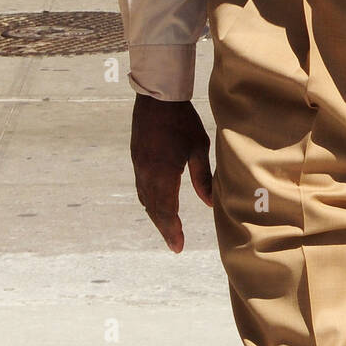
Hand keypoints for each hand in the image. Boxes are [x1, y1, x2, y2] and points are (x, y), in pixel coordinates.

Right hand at [131, 97, 212, 252]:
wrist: (156, 98)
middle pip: (154, 209)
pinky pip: (141, 187)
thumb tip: (209, 202)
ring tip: (168, 227)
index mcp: (163, 174)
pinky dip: (149, 200)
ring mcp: (139, 167)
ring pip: (146, 199)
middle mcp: (147, 174)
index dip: (172, 231)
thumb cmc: (182, 121)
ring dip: (156, 215)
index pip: (166, 211)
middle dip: (164, 228)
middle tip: (174, 243)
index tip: (177, 247)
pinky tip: (156, 203)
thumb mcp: (198, 148)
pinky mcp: (136, 159)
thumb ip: (202, 177)